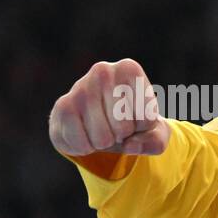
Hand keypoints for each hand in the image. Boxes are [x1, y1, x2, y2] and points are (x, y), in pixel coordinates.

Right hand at [49, 58, 169, 156]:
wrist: (98, 120)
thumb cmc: (133, 122)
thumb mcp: (155, 132)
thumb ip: (155, 142)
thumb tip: (130, 145)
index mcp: (130, 70)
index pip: (147, 117)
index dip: (143, 127)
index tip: (136, 115)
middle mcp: (103, 71)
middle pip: (124, 127)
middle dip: (123, 135)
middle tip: (117, 123)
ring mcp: (80, 87)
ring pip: (103, 138)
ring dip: (105, 142)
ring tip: (103, 127)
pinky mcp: (62, 106)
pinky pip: (82, 143)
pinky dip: (87, 147)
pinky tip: (86, 132)